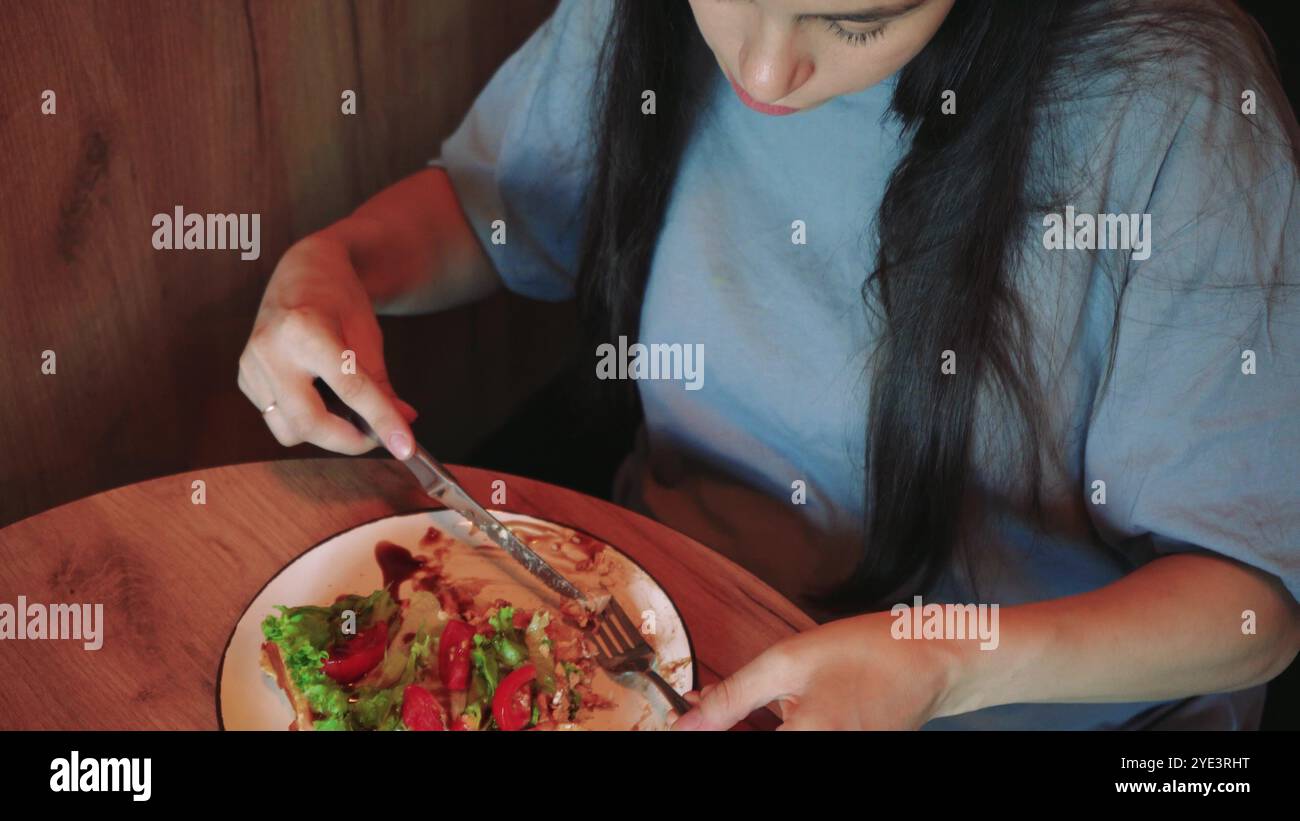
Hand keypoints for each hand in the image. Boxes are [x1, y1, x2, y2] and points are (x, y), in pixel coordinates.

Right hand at [238, 233, 418, 457]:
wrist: (304, 271)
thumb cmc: (340, 300)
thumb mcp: (369, 337)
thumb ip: (382, 386)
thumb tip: (403, 427)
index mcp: (306, 329)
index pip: (351, 388)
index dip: (382, 421)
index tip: (406, 448)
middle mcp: (270, 349)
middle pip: (309, 422)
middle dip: (349, 441)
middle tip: (377, 436)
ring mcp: (251, 365)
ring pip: (290, 430)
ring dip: (325, 433)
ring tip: (345, 408)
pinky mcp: (245, 378)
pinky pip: (278, 419)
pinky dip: (305, 419)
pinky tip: (318, 395)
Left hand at [671, 612, 960, 729]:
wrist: (931, 661)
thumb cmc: (866, 653)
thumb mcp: (787, 663)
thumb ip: (731, 698)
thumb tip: (685, 723)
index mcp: (807, 739)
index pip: (740, 749)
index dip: (709, 734)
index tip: (689, 723)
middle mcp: (826, 755)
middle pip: (759, 749)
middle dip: (732, 729)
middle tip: (708, 710)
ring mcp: (841, 756)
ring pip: (777, 744)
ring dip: (753, 730)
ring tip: (752, 703)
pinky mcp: (847, 753)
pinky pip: (801, 744)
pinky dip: (779, 731)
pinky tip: (778, 711)